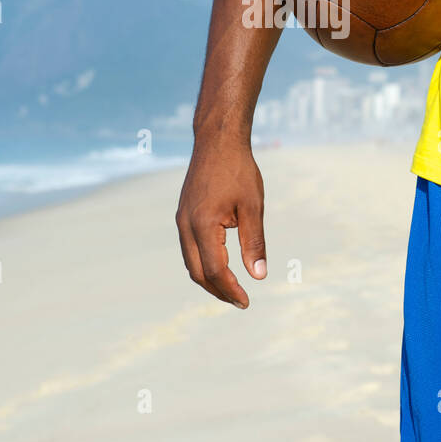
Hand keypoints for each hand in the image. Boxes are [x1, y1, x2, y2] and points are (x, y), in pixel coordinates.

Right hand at [174, 136, 266, 307]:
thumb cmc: (238, 170)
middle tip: (240, 300)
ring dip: (209, 279)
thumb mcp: (252, 206)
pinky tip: (220, 264)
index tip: (247, 301)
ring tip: (231, 288)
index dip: (231, 289)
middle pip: (198, 272)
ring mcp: (182, 220)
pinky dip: (203, 263)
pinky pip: (189, 248)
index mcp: (203, 225)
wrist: (217, 140)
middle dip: (218, 290)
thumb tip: (259, 275)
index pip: (215, 270)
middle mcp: (186, 226)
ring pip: (191, 262)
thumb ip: (254, 242)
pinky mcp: (183, 214)